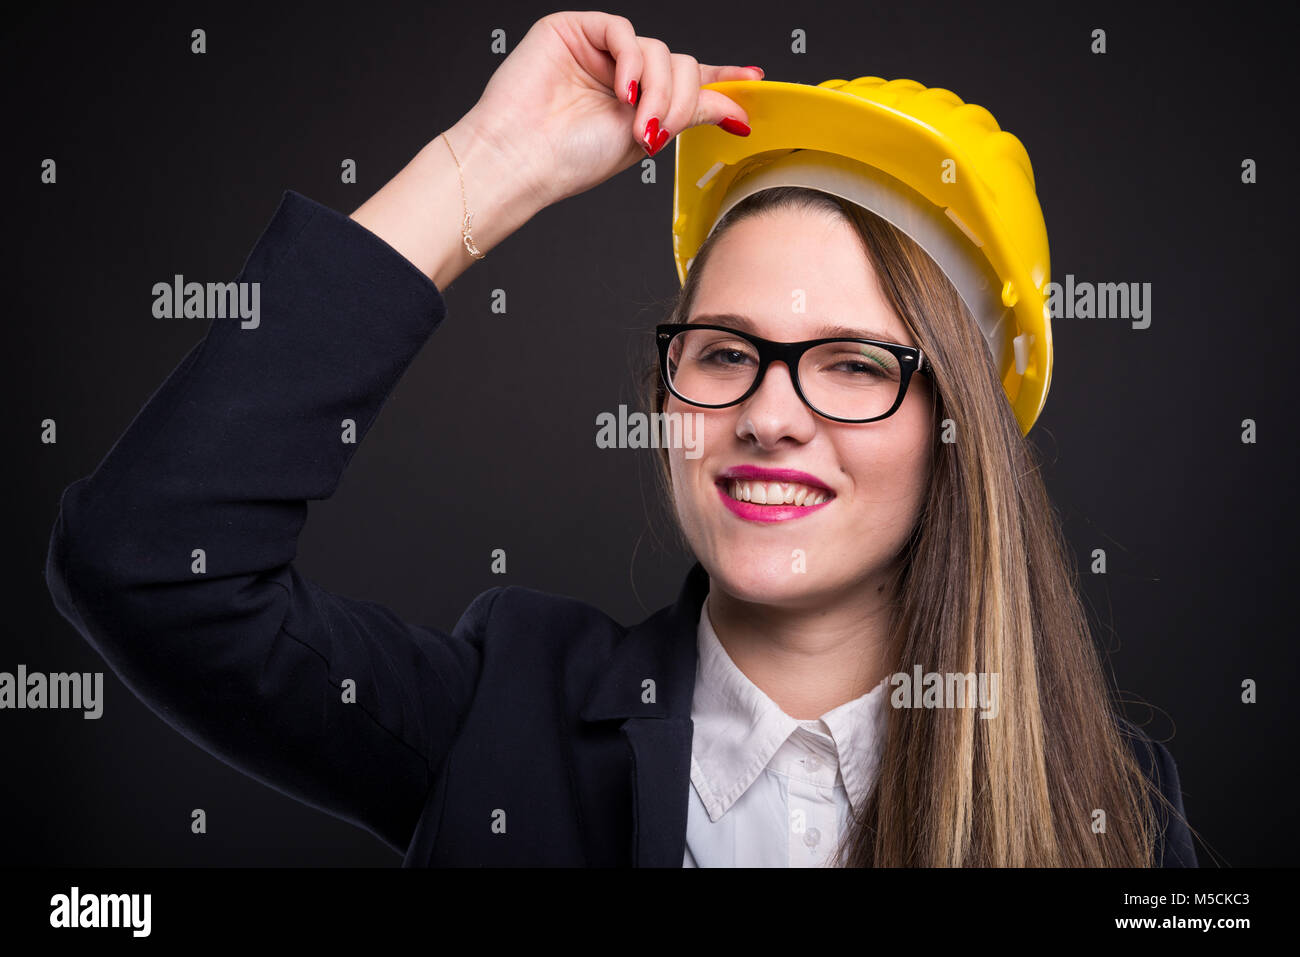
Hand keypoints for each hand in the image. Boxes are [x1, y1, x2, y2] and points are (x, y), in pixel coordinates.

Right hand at [459, 11, 760, 210]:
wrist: (525, 159)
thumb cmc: (570, 159)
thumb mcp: (649, 138)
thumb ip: (691, 113)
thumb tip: (734, 106)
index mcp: (636, 101)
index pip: (685, 80)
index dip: (719, 79)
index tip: (753, 79)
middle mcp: (620, 74)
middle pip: (680, 65)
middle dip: (679, 100)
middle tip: (659, 131)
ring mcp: (597, 51)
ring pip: (659, 50)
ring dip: (658, 90)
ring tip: (638, 122)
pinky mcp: (573, 30)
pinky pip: (624, 31)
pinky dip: (632, 63)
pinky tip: (623, 91)